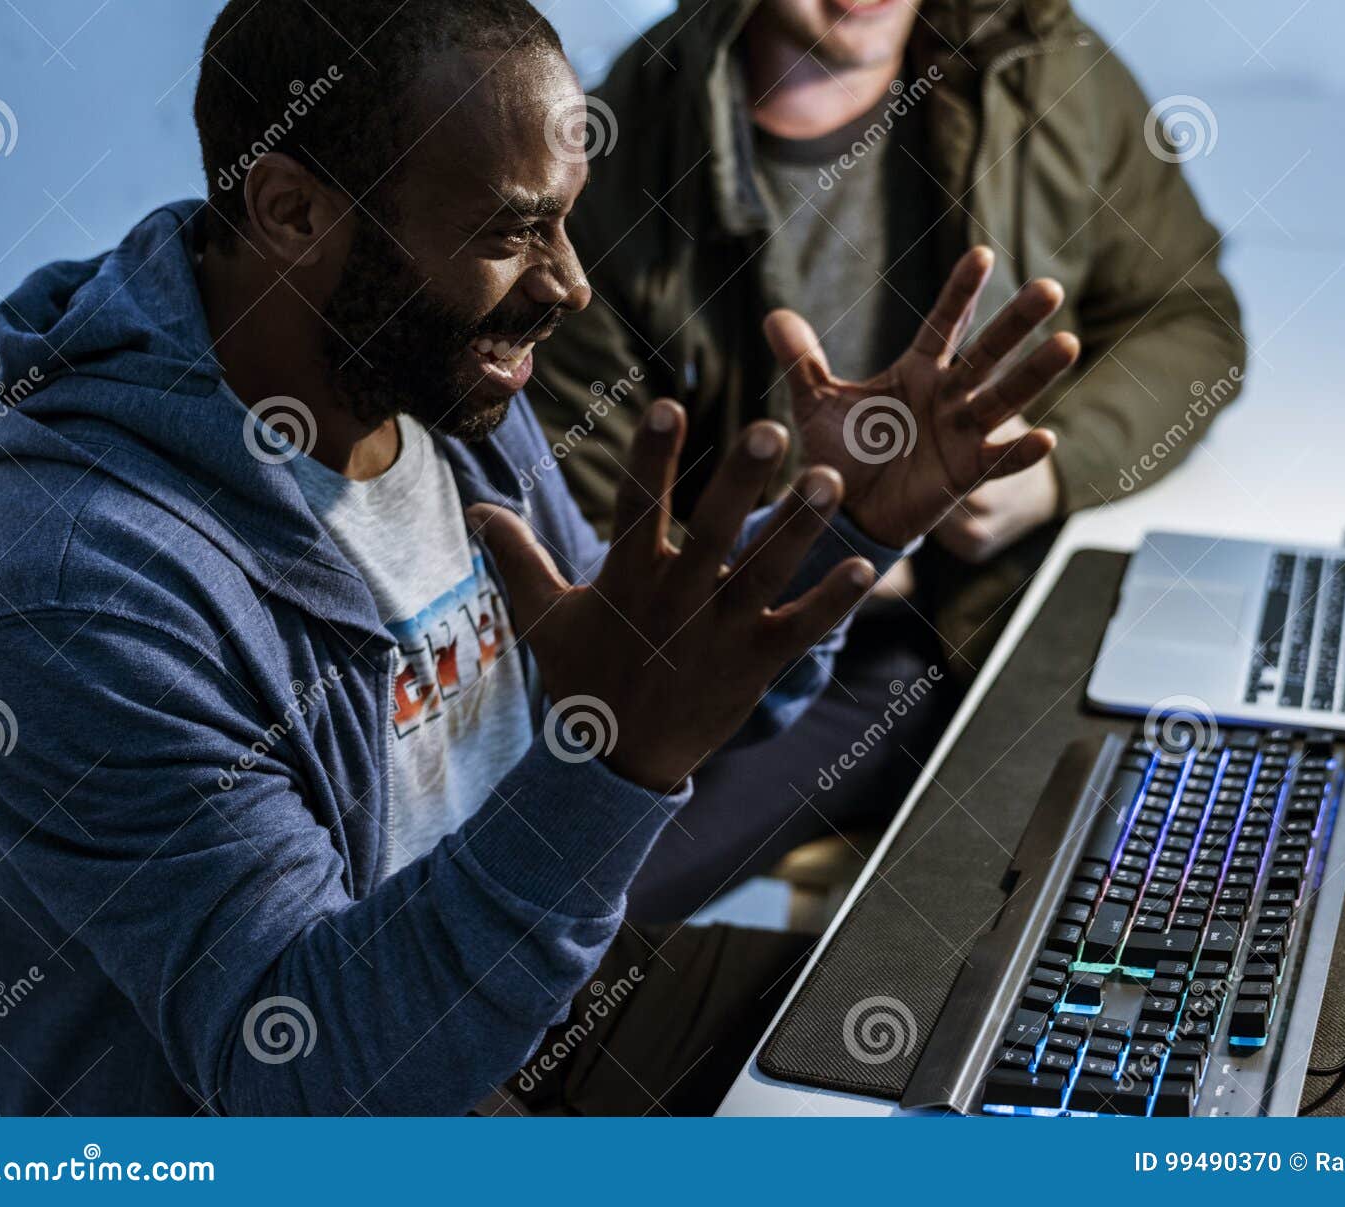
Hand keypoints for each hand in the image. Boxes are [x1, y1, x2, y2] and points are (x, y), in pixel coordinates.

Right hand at [468, 401, 875, 792]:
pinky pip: (801, 630)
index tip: (668, 405)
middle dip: (741, 482)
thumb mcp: (543, 618)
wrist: (616, 765)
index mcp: (626, 581)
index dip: (651, 457)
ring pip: (766, 574)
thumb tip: (478, 508)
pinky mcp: (754, 665)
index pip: (635, 507)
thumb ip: (517, 558)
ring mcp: (719, 635)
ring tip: (831, 481)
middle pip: (712, 534)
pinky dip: (832, 602)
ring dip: (799, 529)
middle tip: (772, 429)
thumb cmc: (583, 678)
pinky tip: (866, 568)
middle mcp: (676, 602)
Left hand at [764, 247, 1078, 548]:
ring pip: (1004, 398)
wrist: (844, 513)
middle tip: (1050, 287)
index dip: (961, 293)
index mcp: (917, 372)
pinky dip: (1021, 452)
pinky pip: (998, 462)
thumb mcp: (816, 403)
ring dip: (1035, 374)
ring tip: (1068, 344)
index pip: (944, 324)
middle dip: (1017, 322)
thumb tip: (773, 315)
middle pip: (988, 352)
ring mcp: (961, 435)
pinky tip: (1046, 438)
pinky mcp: (965, 475)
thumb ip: (802, 361)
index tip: (981, 255)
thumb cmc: (839, 453)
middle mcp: (948, 397)